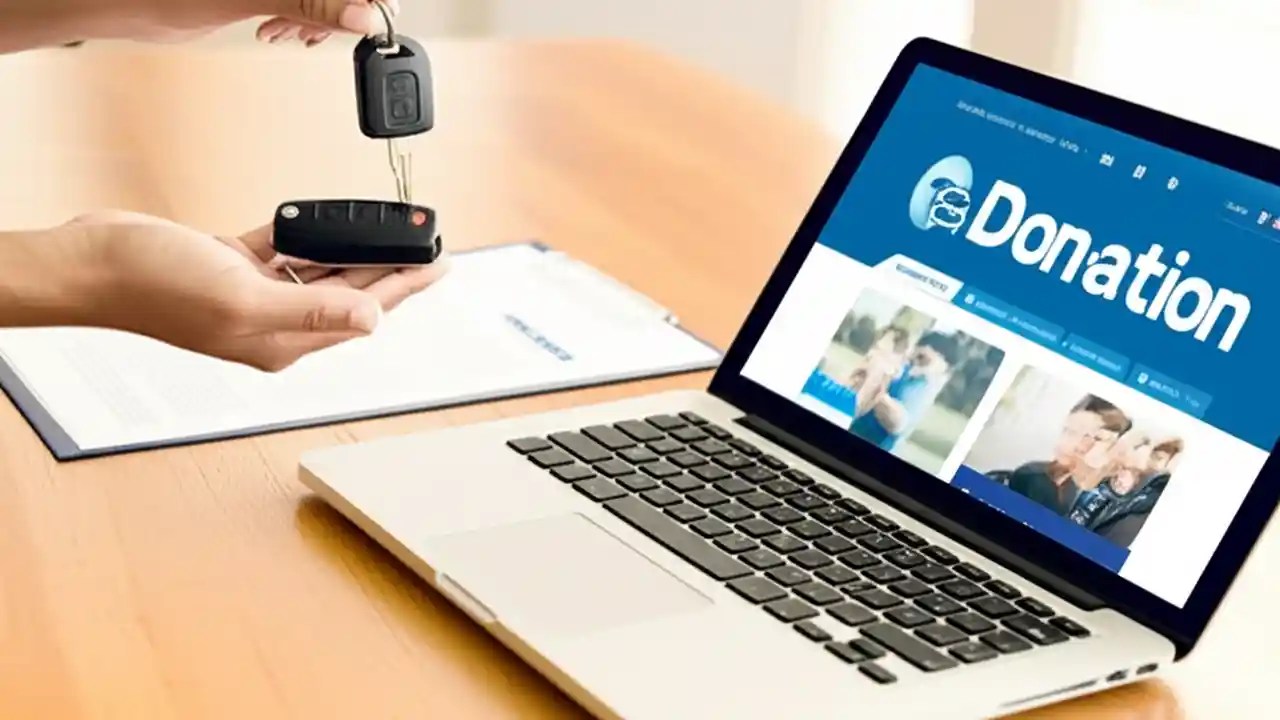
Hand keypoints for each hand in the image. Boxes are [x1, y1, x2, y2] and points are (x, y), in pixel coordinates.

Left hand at [46, 0, 398, 46]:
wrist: (126, 4)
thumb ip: (313, 4)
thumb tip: (365, 15)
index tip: (374, 21)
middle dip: (344, 9)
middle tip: (333, 34)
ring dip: (321, 19)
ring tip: (298, 36)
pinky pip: (301, 2)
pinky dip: (299, 21)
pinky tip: (281, 31)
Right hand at [64, 210, 446, 370]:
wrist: (93, 265)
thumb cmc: (154, 289)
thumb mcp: (242, 300)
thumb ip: (311, 310)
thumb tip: (372, 320)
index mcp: (283, 340)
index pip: (364, 310)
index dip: (408, 284)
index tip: (442, 263)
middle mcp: (273, 320)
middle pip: (351, 289)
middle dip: (392, 266)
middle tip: (427, 242)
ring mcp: (252, 293)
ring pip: (320, 269)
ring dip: (354, 248)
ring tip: (389, 230)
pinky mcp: (231, 265)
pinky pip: (281, 248)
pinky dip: (303, 234)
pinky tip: (321, 222)